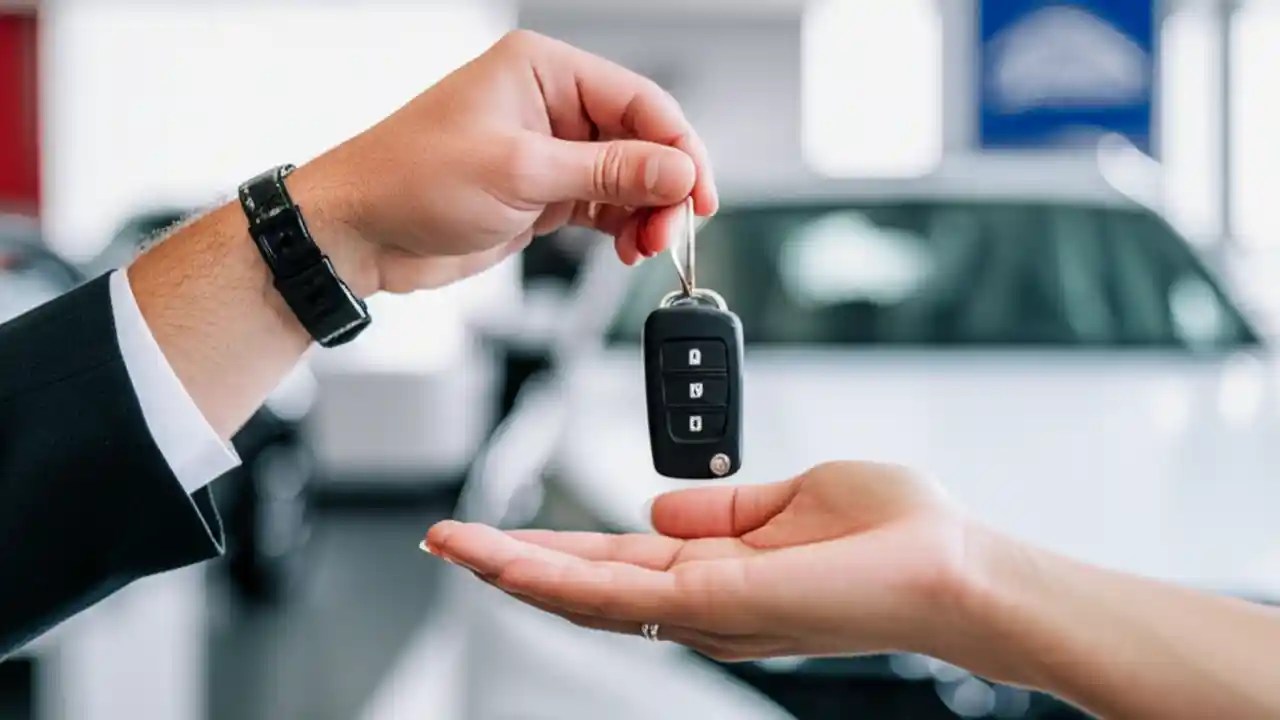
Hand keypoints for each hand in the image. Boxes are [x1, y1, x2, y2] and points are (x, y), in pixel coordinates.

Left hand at [293, 30, 717, 296]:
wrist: (359, 233)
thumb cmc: (409, 179)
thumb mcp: (521, 173)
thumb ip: (608, 173)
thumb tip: (676, 169)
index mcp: (543, 70)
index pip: (639, 101)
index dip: (679, 148)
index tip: (698, 195)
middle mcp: (549, 104)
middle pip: (640, 140)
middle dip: (663, 188)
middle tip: (671, 231)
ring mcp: (547, 150)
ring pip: (626, 178)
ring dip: (645, 214)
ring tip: (646, 247)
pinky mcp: (541, 191)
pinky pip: (602, 205)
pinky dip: (621, 228)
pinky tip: (628, 248)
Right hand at [425, 462, 978, 661]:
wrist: (955, 568)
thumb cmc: (896, 536)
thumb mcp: (790, 498)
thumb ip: (722, 509)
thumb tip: (661, 504)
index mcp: (718, 569)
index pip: (615, 560)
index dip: (553, 545)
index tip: (500, 531)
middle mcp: (703, 599)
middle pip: (587, 584)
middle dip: (513, 564)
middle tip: (447, 541)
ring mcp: (708, 608)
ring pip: (589, 594)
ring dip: (516, 570)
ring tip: (456, 546)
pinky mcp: (721, 603)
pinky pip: (624, 592)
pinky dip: (560, 578)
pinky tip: (515, 561)